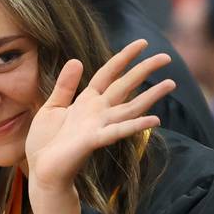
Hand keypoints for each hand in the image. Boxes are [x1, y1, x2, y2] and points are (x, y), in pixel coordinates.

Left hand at [24, 39, 174, 193]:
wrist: (42, 170)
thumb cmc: (46, 142)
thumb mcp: (52, 107)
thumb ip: (65, 85)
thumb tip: (77, 59)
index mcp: (87, 101)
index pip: (109, 73)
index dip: (124, 57)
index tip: (143, 43)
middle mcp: (98, 111)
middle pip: (125, 85)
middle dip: (145, 70)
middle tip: (167, 57)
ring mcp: (99, 126)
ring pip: (130, 107)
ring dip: (151, 96)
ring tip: (171, 84)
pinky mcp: (94, 140)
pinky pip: (118, 131)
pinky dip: (135, 126)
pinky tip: (154, 120)